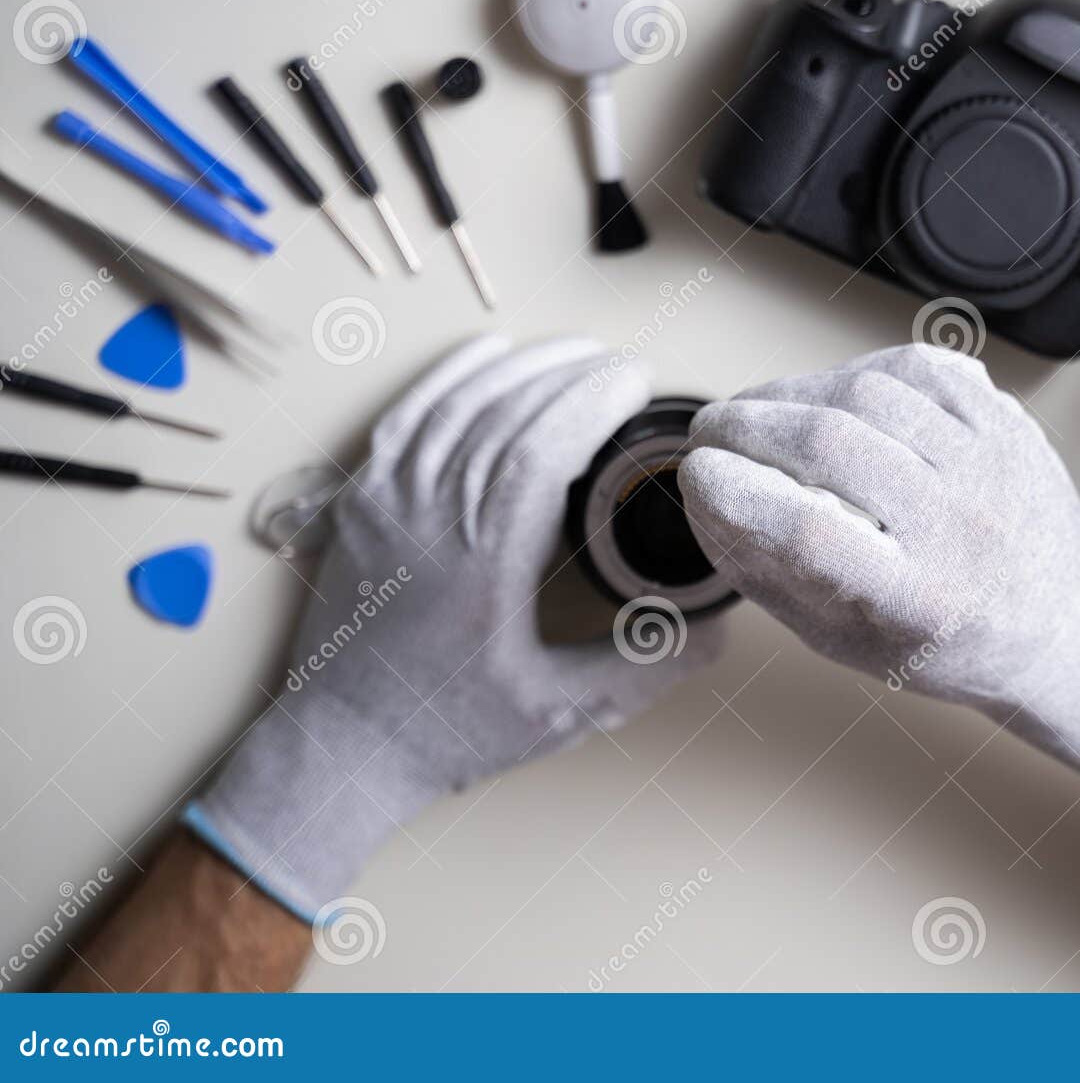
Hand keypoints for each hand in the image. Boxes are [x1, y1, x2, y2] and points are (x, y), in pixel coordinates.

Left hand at [186, 336, 721, 920]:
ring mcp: (387, 501)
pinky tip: (489, 354)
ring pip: (458, 401)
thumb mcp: (562, 711)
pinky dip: (452, 375)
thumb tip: (717, 625)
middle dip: (572, 372)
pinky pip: (408, 414)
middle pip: (507, 409)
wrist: (342, 745)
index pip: (541, 443)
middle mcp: (430, 516)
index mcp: (484, 560)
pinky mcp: (360, 501)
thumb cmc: (449, 729)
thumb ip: (644, 666)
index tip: (636, 381)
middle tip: (622, 366)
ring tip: (575, 353)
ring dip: (522, 365)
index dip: (593, 397)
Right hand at [679, 344, 1079, 803]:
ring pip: (867, 391)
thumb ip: (769, 574)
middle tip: (709, 433)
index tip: (695, 476)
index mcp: (920, 600)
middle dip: (746, 426)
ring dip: (791, 392)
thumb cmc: (946, 643)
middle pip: (831, 443)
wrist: (1059, 624)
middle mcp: (963, 525)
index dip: (732, 491)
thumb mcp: (846, 641)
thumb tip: (700, 498)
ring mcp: (990, 463)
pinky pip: (916, 366)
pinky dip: (855, 371)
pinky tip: (829, 395)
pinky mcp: (1005, 420)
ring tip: (759, 413)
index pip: (807, 530)